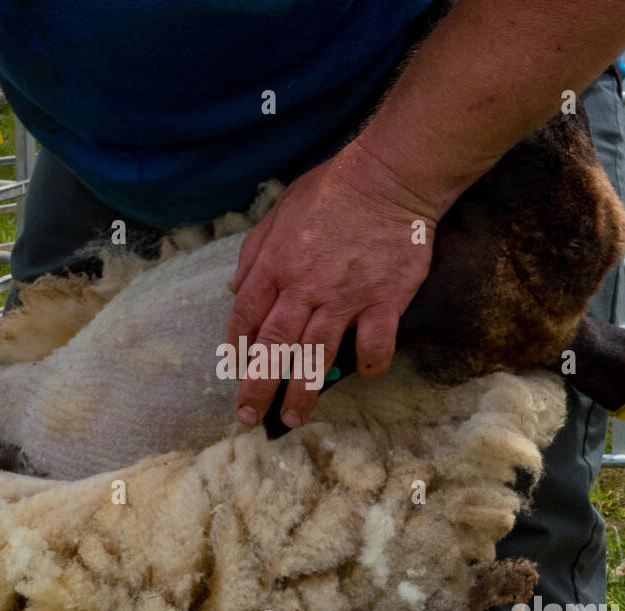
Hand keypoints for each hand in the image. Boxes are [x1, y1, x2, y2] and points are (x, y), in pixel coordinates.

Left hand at [225, 140, 439, 428]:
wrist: (390, 177)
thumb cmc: (333, 188)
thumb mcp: (280, 209)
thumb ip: (255, 251)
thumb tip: (236, 287)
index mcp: (276, 265)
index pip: (246, 315)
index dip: (237, 348)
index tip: (234, 370)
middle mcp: (305, 287)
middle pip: (275, 346)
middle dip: (258, 386)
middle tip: (249, 416)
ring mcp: (345, 298)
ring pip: (317, 356)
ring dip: (303, 391)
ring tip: (294, 418)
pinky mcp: (384, 301)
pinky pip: (374, 345)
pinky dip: (370, 365)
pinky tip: (367, 375)